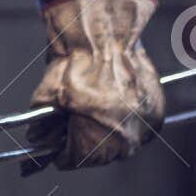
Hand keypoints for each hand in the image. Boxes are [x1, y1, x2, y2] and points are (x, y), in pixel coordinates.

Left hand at [30, 0, 164, 168]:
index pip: (72, 160)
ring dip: (106, 129)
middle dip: (83, 139)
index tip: (54, 143)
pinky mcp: (158, 108)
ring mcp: (145, 126)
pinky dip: (125, 115)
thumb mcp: (46, 99)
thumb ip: (42, 127)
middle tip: (72, 121)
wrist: (104, 35)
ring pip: (121, 138)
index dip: (59, 150)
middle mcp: (126, 143)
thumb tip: (36, 139)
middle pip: (99, 153)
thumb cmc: (75, 67)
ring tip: (92, 107)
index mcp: (97, 146)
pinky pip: (139, 121)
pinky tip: (111, 100)